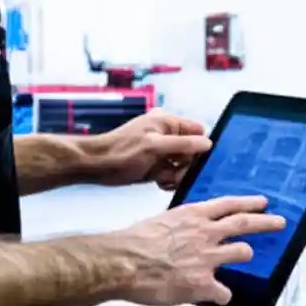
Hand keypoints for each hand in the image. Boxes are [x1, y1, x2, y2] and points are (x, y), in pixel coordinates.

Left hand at [90, 109, 211, 189]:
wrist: (96, 166)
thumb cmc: (123, 153)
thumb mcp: (155, 147)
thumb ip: (183, 145)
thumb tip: (209, 144)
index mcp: (167, 122)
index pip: (197, 131)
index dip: (198, 146)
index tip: (191, 160)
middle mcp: (167, 134)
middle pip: (192, 150)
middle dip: (186, 164)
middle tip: (174, 173)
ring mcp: (161, 150)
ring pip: (183, 164)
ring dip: (178, 174)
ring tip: (163, 179)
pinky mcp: (155, 165)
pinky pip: (172, 172)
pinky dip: (169, 179)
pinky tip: (159, 183)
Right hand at [116, 195, 285, 305]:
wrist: (123, 262)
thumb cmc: (134, 242)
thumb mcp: (162, 221)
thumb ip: (181, 226)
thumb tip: (187, 232)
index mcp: (193, 215)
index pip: (229, 204)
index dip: (248, 204)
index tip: (262, 203)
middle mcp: (205, 233)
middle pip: (244, 225)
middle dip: (266, 223)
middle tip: (279, 222)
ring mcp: (207, 258)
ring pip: (241, 253)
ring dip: (243, 254)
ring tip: (243, 256)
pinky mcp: (203, 283)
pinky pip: (224, 291)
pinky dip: (222, 295)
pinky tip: (219, 296)